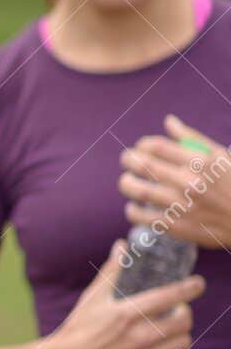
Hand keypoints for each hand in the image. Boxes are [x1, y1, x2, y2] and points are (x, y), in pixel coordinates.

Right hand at [41, 239, 203, 348]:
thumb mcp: (92, 297)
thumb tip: (122, 246)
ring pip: (182, 342)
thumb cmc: (79, 327)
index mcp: (125, 314)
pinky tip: (153, 345)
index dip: (188, 288)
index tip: (198, 283)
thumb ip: (112, 271)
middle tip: (176, 307)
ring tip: (167, 326)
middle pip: (183, 321)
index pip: (168, 297)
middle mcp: (138, 338)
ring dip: (179, 331)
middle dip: (184, 310)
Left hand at [119, 114, 230, 248]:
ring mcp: (183, 206)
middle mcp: (190, 182)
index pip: (156, 146)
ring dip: (127, 184)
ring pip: (138, 190)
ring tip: (128, 182)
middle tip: (127, 162)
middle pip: (142, 165)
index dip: (142, 145)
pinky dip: (132, 210)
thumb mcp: (221, 156)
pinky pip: (142, 217)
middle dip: (128, 160)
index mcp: (201, 162)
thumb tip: (168, 121)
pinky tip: (134, 206)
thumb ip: (193, 138)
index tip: (141, 148)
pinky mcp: (178, 227)